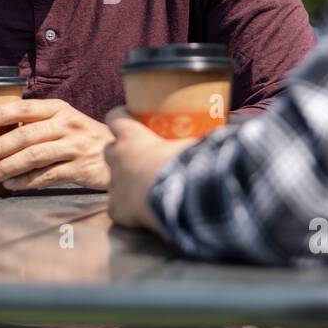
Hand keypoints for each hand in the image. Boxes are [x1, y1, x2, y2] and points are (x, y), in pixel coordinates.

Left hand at [0, 99, 113, 191]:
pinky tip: (9, 185)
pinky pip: (46, 176)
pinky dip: (24, 181)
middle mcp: (67, 124)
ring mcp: (74, 146)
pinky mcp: (80, 168)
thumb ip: (37, 125)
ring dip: (5, 168)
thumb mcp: (64, 123)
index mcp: (59, 109)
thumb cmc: (85, 138)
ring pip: (33, 157)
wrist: (123, 154)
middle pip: (24, 136)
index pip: (23, 108)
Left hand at [102, 107, 195, 231]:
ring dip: (125, 181)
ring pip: (112, 179)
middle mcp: (118, 158)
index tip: (128, 115)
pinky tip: (139, 213)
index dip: (121, 116)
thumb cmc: (185, 164)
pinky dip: (126, 210)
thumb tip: (218, 130)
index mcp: (133, 137)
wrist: (178, 198)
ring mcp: (115, 184)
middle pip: (109, 148)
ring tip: (143, 186)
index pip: (116, 117)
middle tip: (137, 155)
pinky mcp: (118, 208)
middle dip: (120, 151)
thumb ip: (197, 137)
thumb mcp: (193, 143)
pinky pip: (116, 208)